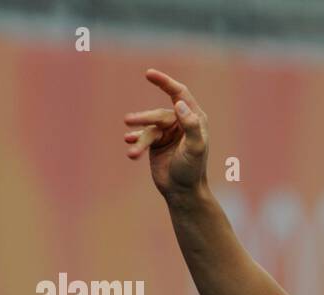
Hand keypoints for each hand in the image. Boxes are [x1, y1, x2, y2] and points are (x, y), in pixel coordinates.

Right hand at [124, 69, 208, 197]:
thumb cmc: (193, 170)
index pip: (179, 93)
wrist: (183, 192)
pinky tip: (128, 143)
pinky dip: (135, 140)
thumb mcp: (195, 148)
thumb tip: (179, 103)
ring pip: (148, 128)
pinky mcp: (157, 143)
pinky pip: (143, 137)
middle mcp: (181, 123)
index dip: (164, 82)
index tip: (148, 73)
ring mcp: (168, 133)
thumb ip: (190, 126)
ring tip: (130, 144)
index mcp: (195, 119)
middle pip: (158, 114)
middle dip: (143, 118)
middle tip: (128, 121)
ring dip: (139, 138)